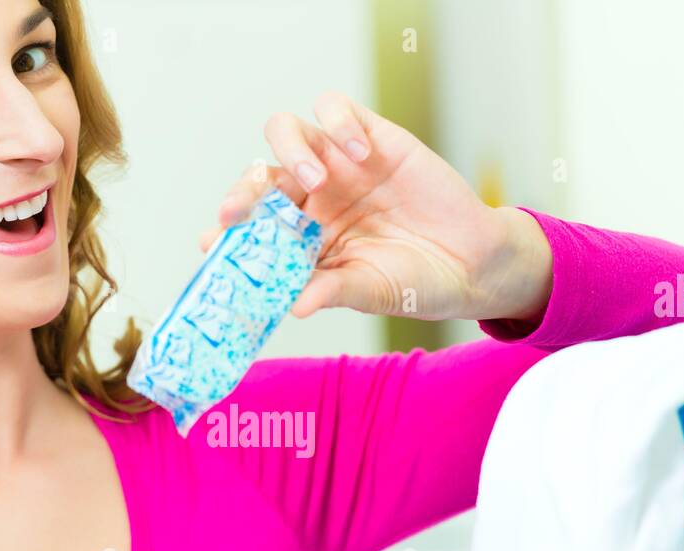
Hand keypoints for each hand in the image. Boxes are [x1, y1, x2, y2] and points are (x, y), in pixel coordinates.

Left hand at [199, 91, 551, 323]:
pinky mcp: (371, 137)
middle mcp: (311, 198)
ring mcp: (338, 165)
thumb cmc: (414, 282)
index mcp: (300, 238)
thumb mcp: (369, 291)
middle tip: (240, 211)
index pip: (251, 227)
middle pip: (260, 177)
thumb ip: (331, 290)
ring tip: (318, 182)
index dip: (227, 232)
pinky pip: (337, 110)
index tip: (211, 243)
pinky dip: (339, 124)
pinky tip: (359, 154)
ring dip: (290, 153)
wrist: (472, 263)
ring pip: (288, 134)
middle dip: (243, 191)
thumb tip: (294, 307)